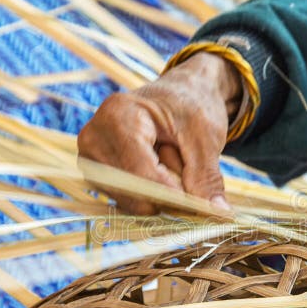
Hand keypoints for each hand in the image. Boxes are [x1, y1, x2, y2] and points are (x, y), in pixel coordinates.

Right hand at [78, 52, 241, 213]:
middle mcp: (94, 138)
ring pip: (133, 202)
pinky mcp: (97, 176)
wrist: (179, 94)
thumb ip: (206, 175)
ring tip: (170, 161)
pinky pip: (129, 202)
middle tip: (186, 165)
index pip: (141, 174)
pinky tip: (158, 170)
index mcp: (118, 117)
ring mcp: (90, 159)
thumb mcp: (206, 135)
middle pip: (135, 192)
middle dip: (169, 192)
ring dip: (161, 194)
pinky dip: (151, 195)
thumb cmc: (191, 106)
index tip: (203, 203)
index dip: (174, 195)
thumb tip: (216, 213)